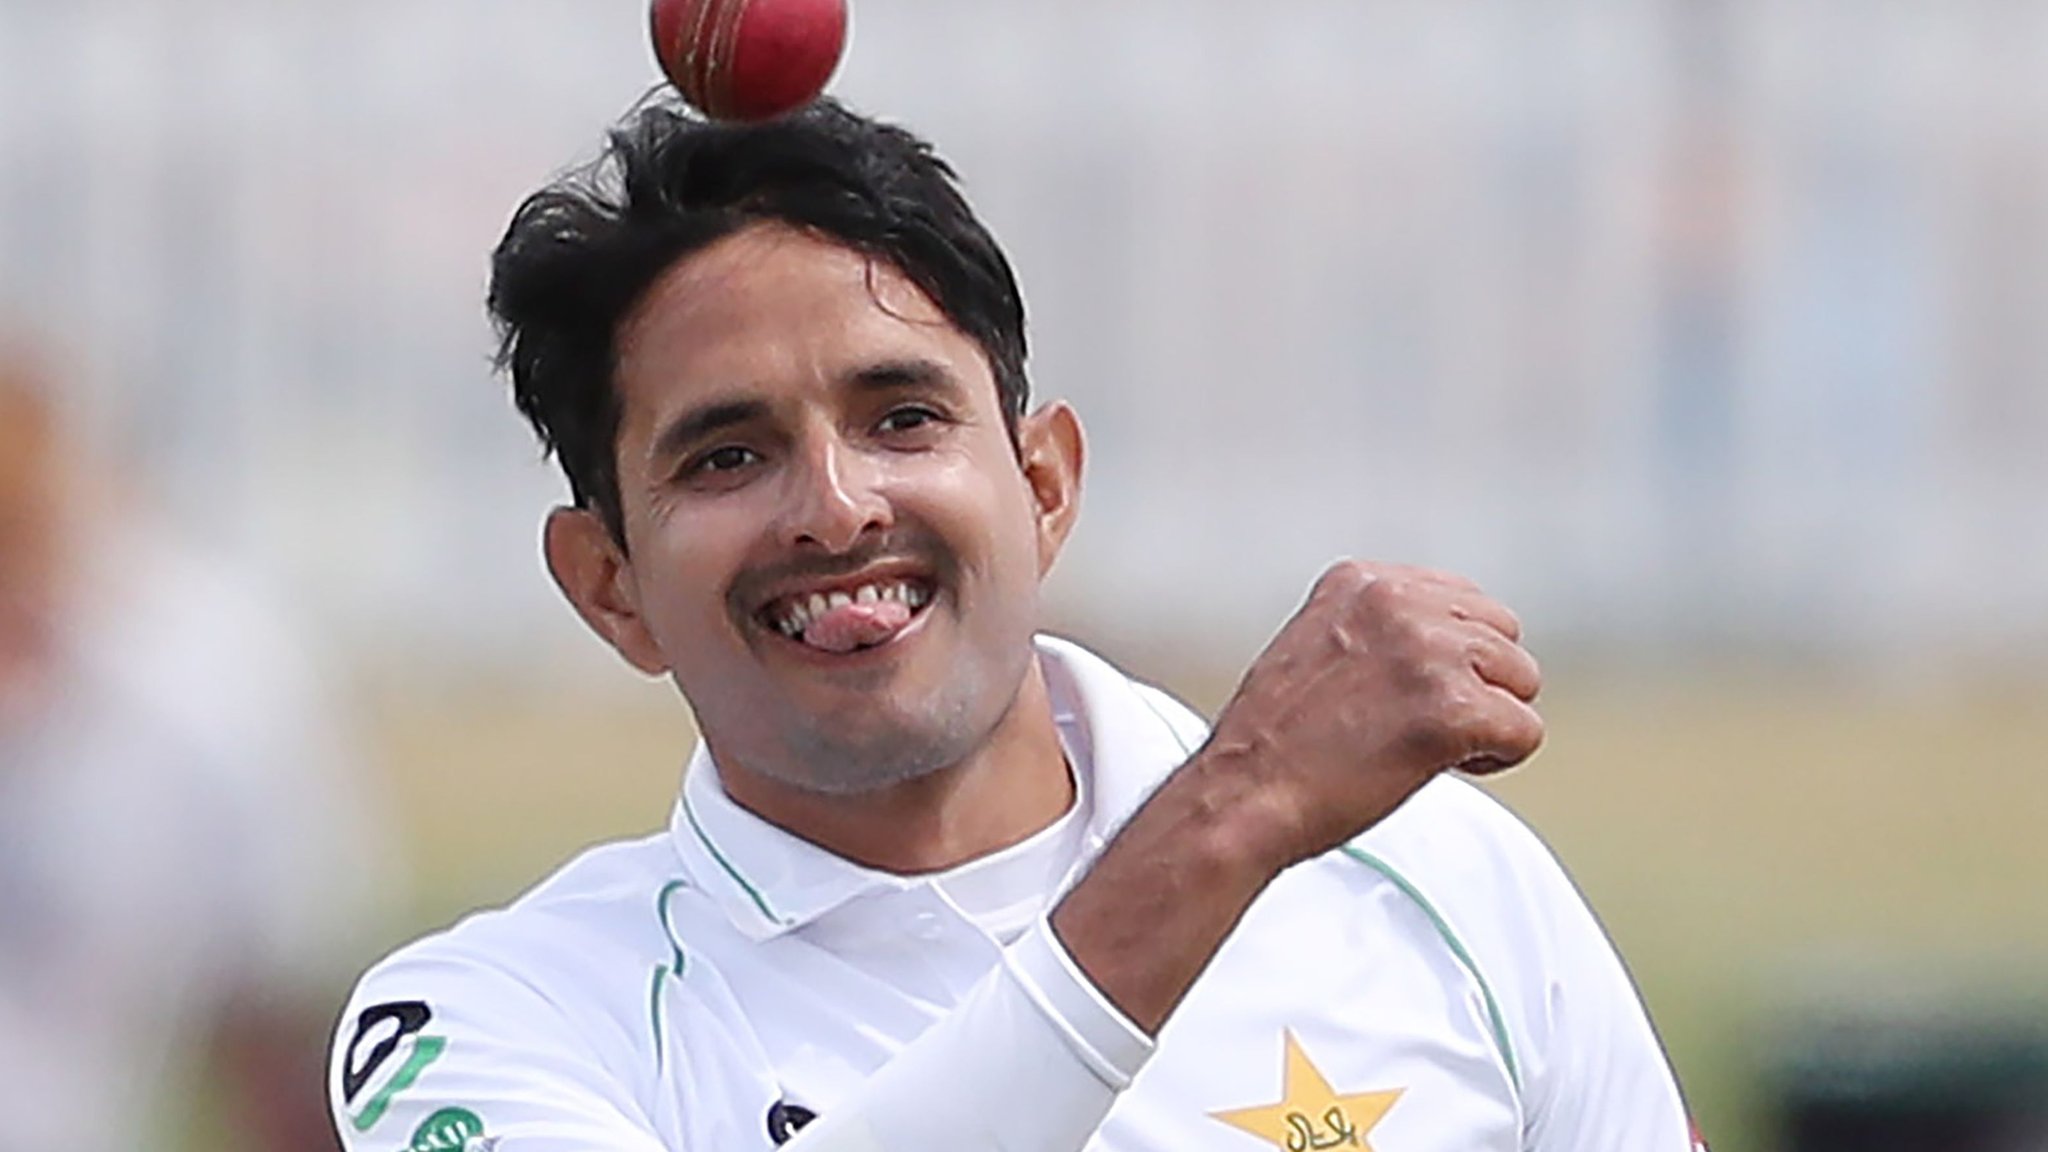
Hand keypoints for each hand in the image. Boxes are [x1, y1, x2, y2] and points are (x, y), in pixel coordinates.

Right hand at [1198, 560, 1543, 867]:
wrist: (1244, 794)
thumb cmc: (1273, 742)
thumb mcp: (1316, 642)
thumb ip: (1377, 628)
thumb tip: (1440, 643)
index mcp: (1364, 580)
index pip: (1464, 600)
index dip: (1448, 658)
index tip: (1409, 692)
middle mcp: (1400, 603)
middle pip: (1503, 635)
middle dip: (1476, 683)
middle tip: (1418, 723)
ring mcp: (1429, 653)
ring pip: (1522, 680)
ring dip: (1487, 721)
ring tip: (1423, 744)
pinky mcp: (1453, 709)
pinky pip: (1525, 732)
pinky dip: (1495, 760)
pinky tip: (1440, 765)